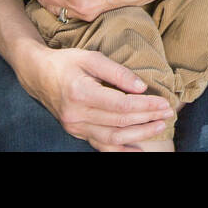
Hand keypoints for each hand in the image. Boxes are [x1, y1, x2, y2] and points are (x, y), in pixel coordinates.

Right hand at [24, 45, 174, 150]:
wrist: (38, 74)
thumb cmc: (67, 62)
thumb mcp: (92, 57)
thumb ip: (117, 72)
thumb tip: (141, 87)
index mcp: (80, 93)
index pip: (121, 105)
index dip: (146, 105)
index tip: (164, 102)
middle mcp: (76, 115)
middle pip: (119, 122)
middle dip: (148, 118)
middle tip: (169, 113)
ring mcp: (75, 127)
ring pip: (112, 138)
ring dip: (139, 134)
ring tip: (159, 126)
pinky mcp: (76, 132)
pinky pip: (100, 146)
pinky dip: (121, 150)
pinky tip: (138, 150)